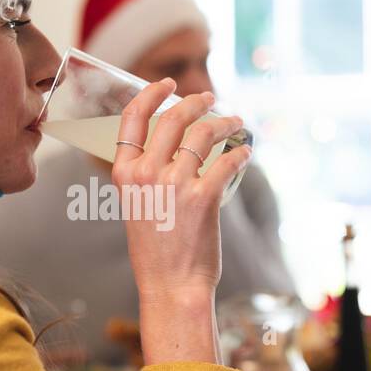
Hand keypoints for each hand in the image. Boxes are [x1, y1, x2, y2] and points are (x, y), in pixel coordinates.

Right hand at [112, 79, 251, 364]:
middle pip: (173, 118)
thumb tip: (173, 144)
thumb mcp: (136, 206)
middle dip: (196, 101)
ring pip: (204, 133)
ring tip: (236, 123)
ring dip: (225, 122)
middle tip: (210, 99)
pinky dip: (241, 153)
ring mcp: (175, 184)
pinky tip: (245, 153)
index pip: (133, 118)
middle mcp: (146, 174)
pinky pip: (227, 161)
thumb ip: (146, 174)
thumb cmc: (156, 250)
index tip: (169, 84)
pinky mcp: (204, 197)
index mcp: (125, 174)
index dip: (152, 93)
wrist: (171, 286)